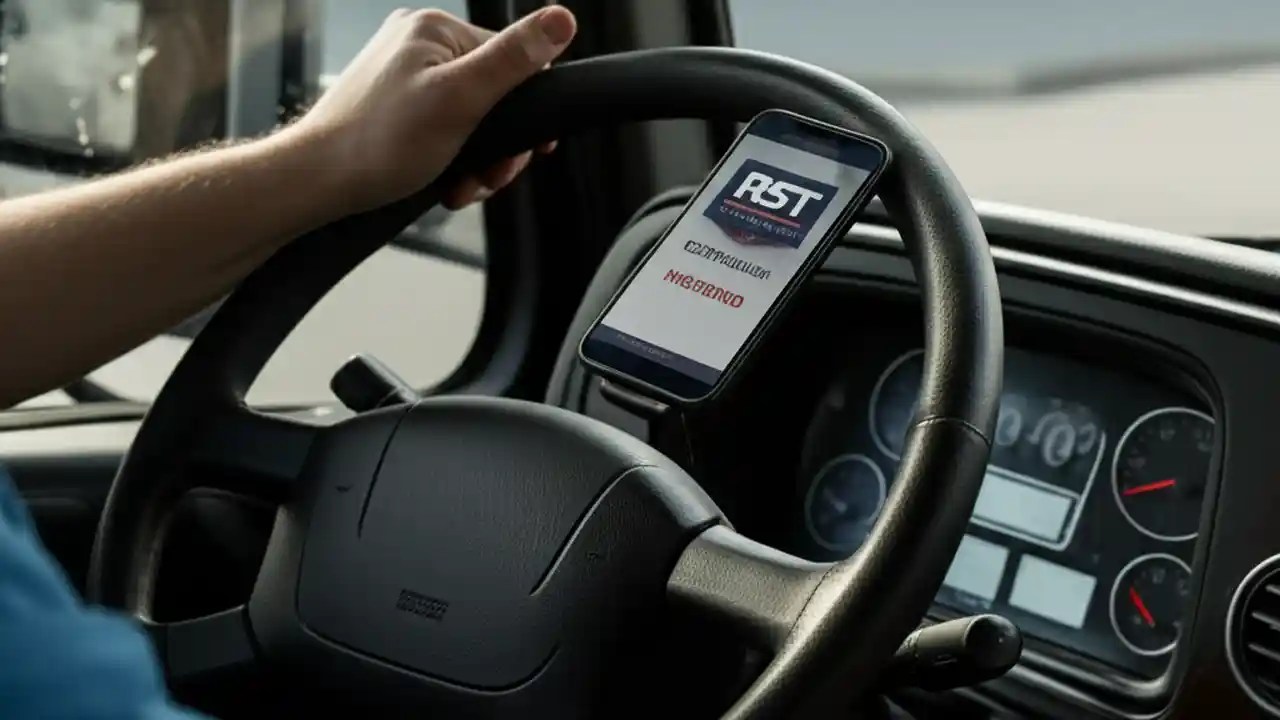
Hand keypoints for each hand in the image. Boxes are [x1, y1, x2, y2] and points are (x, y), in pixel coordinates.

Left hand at [293, 6, 576, 214]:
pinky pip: (444, 129)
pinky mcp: (393, 105)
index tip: (518, 153)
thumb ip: (513, 59)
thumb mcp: (461, 100)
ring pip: (470, 117)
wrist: (316, 182)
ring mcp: (403, 74)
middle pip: (492, 93)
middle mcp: (417, 44)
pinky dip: (451, 160)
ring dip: (476, 159)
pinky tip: (443, 181)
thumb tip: (562, 19)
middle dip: (496, 144)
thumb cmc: (379, 144)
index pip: (512, 61)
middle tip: (485, 178)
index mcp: (434, 29)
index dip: (523, 113)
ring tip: (460, 185)